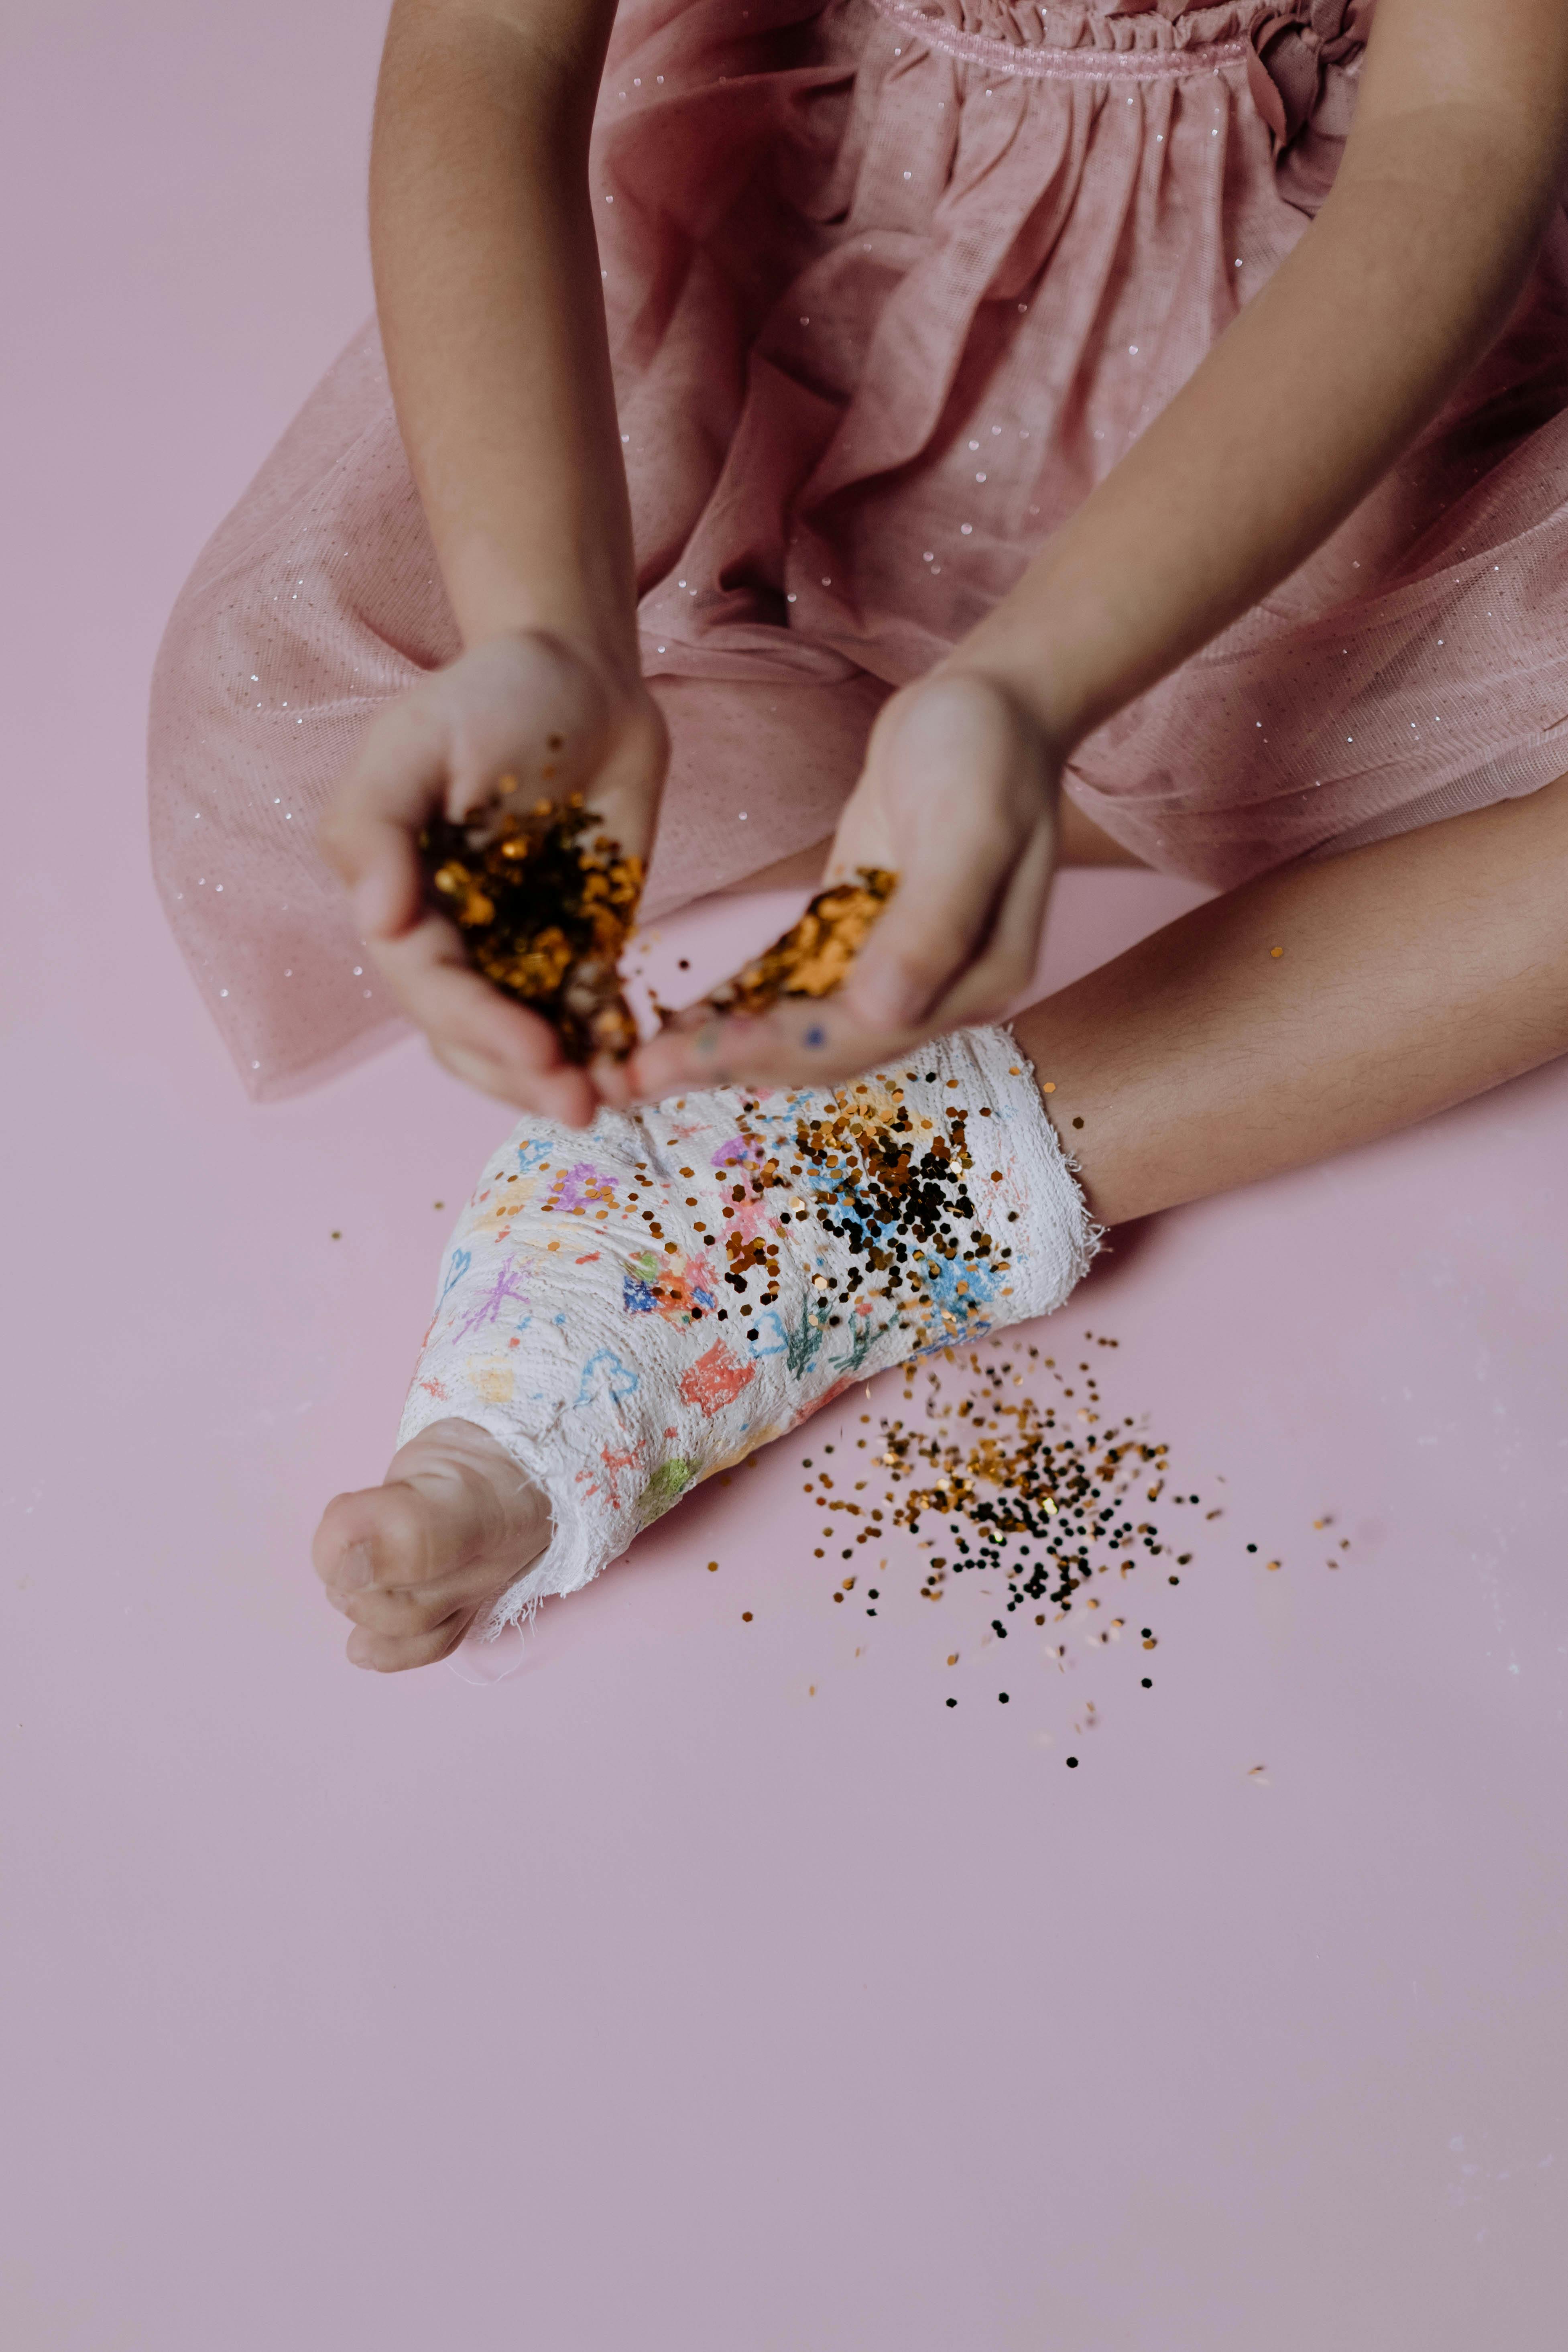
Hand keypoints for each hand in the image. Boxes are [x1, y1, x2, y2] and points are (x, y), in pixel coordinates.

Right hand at [319, 631, 666, 1124]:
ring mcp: (517, 953)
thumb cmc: (487, 697)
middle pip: (472, 1037)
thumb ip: (377, 825)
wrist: (583, 679)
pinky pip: (587, 1020)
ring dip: (561, 1083)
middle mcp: (453, 942)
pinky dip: (608, 1053)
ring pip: (523, 1047)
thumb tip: (376, 919)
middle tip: (580, 1105)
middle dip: (522, 1076)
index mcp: (402, 904)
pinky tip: (644, 1073)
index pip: (430, 987)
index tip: (537, 1049)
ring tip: (612, 1104)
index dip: (479, 1027)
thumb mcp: (413, 742)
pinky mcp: (580, 951)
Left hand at [619, 670, 1060, 1100]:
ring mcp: (902, 968)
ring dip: (725, 1047)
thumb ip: (934, 921)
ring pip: (802, 1027)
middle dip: (729, 1061)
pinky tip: (680, 1018)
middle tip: (634, 1077)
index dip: (773, 1049)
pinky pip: (795, 985)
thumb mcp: (970, 825)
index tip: (690, 1058)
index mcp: (980, 978)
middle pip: (824, 1047)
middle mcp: (942, 991)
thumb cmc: (988, 748)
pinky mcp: (862, 935)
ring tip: (639, 1062)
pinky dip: (741, 1005)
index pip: (863, 1035)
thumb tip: (887, 1012)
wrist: (994, 701)